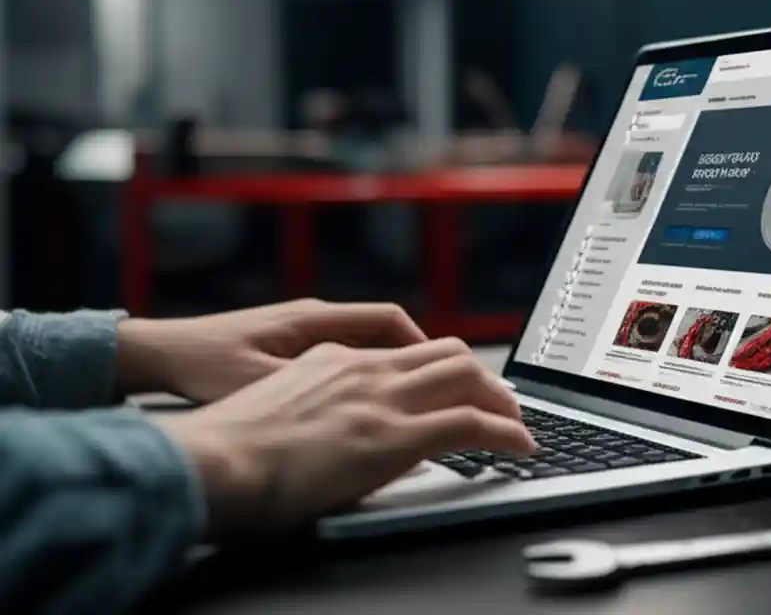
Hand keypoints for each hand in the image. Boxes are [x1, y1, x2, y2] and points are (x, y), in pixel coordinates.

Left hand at [117, 299, 426, 402]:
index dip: (422, 345)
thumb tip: (366, 404)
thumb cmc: (203, 365)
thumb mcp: (262, 383)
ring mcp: (298, 330)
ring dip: (386, 369)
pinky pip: (339, 356)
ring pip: (361, 344)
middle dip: (414, 358)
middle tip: (437, 389)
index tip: (444, 372)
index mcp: (315, 319)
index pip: (389, 320)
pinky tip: (357, 406)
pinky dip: (358, 376)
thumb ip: (315, 390)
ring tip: (404, 402)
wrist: (156, 353)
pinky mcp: (284, 347)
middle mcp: (312, 318)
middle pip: (383, 331)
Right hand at [154, 338, 535, 537]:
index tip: (457, 386)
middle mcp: (365, 368)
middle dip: (482, 378)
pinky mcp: (395, 436)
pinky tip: (520, 446)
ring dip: (501, 400)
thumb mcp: (273, 407)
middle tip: (501, 404)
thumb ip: (312, 404)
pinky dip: (506, 431)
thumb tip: (337, 430)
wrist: (209, 462)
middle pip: (448, 353)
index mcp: (333, 358)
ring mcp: (382, 398)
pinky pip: (471, 423)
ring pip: (467, 377)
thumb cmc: (225, 450)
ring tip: (517, 424)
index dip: (441, 367)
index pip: (405, 350)